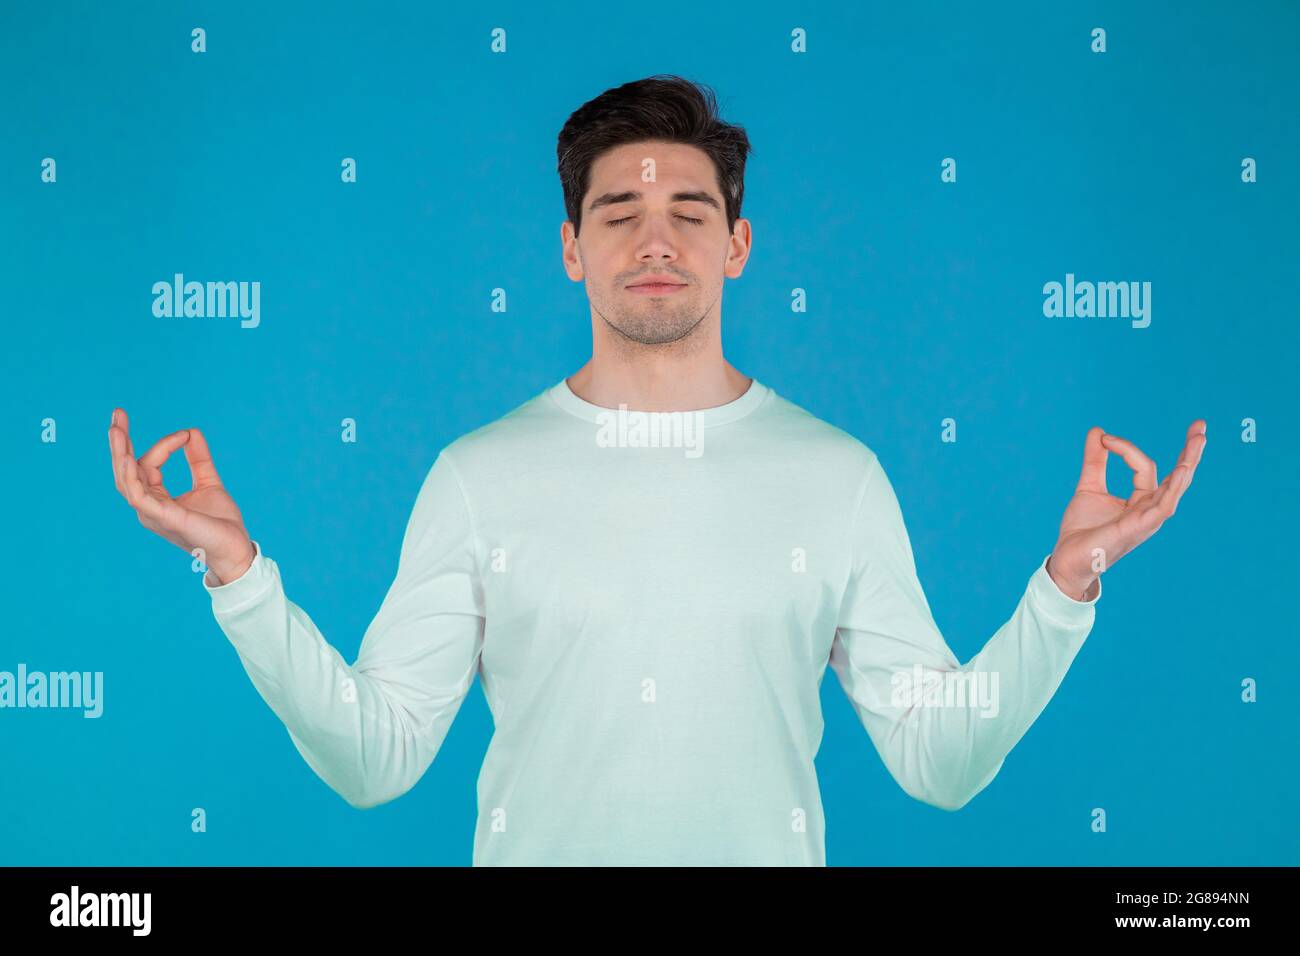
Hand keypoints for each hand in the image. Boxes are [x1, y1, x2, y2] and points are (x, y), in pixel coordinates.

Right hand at [108, 408, 254, 584]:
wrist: (235, 548)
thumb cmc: (221, 522)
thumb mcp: (209, 481)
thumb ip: (198, 458)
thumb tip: (191, 431)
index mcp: (158, 498)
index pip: (149, 464)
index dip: (165, 445)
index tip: (185, 435)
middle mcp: (149, 506)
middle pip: (125, 471)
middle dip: (119, 442)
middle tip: (117, 414)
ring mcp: (153, 513)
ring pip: (126, 481)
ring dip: (120, 453)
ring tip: (116, 429)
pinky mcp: (164, 518)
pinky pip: (139, 496)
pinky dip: (132, 477)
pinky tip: (128, 458)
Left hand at [1047, 420, 1207, 599]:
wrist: (1067, 558)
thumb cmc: (1081, 530)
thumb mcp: (1089, 486)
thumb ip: (1095, 460)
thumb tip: (1098, 430)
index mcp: (1140, 500)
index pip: (1143, 466)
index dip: (1125, 448)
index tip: (1104, 439)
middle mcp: (1149, 509)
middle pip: (1177, 477)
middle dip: (1190, 451)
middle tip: (1200, 425)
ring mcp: (1147, 520)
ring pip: (1175, 488)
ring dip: (1188, 463)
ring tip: (1199, 439)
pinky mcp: (1138, 528)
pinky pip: (1162, 507)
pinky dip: (1172, 488)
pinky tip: (1181, 470)